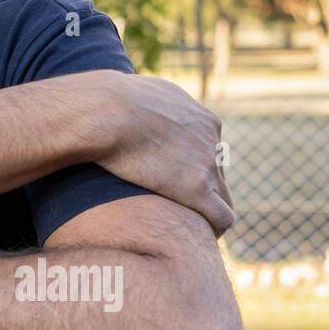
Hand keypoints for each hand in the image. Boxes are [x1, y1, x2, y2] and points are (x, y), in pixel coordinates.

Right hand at [90, 71, 233, 233]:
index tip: (174, 180)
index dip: (192, 165)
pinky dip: (214, 227)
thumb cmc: (108, 101)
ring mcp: (206, 163)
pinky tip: (196, 236)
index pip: (209, 147)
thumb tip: (129, 106)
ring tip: (189, 227)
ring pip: (223, 196)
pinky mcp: (195, 188)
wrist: (105, 110)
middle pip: (219, 172)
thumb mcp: (137, 92)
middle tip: (180, 206)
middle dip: (204, 189)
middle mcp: (211, 139)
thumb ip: (145, 104)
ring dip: (209, 211)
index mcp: (200, 117)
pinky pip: (222, 216)